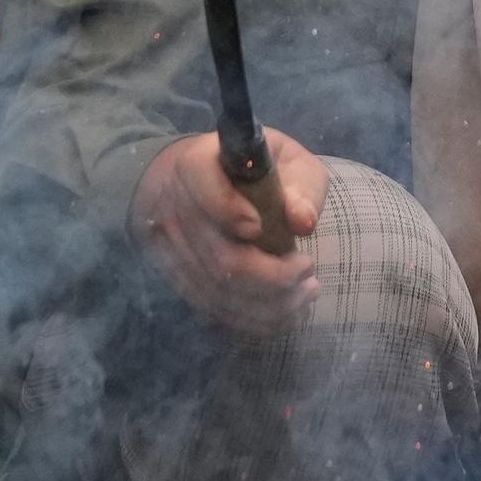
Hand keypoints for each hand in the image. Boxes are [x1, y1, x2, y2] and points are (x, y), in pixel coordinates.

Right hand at [133, 133, 331, 329]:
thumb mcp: (287, 161)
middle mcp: (174, 205)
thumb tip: (302, 222)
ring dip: (270, 302)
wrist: (206, 186)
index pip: (199, 181)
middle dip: (272, 274)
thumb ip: (301, 186)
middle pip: (218, 254)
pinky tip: (288, 312)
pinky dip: (255, 319)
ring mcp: (172, 248)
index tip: (259, 226)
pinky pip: (214, 309)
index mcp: (198, 163)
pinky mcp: (179, 279)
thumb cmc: (255, 172)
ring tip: (307, 290)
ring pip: (218, 290)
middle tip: (307, 269)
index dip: (227, 208)